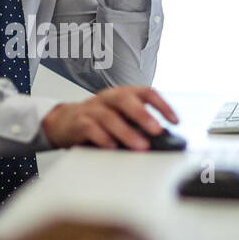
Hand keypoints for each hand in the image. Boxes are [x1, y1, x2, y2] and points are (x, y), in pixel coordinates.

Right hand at [42, 86, 178, 149]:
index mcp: (123, 94)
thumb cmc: (98, 121)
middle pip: (125, 99)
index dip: (162, 105)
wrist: (63, 122)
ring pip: (108, 116)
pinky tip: (112, 147)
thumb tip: (163, 140)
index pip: (145, 93)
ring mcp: (92, 109)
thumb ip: (138, 125)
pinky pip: (90, 127)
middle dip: (143, 114)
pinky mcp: (78, 122)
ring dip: (126, 131)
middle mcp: (107, 98)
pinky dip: (102, 137)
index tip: (175, 121)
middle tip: (157, 130)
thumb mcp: (120, 118)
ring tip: (140, 146)